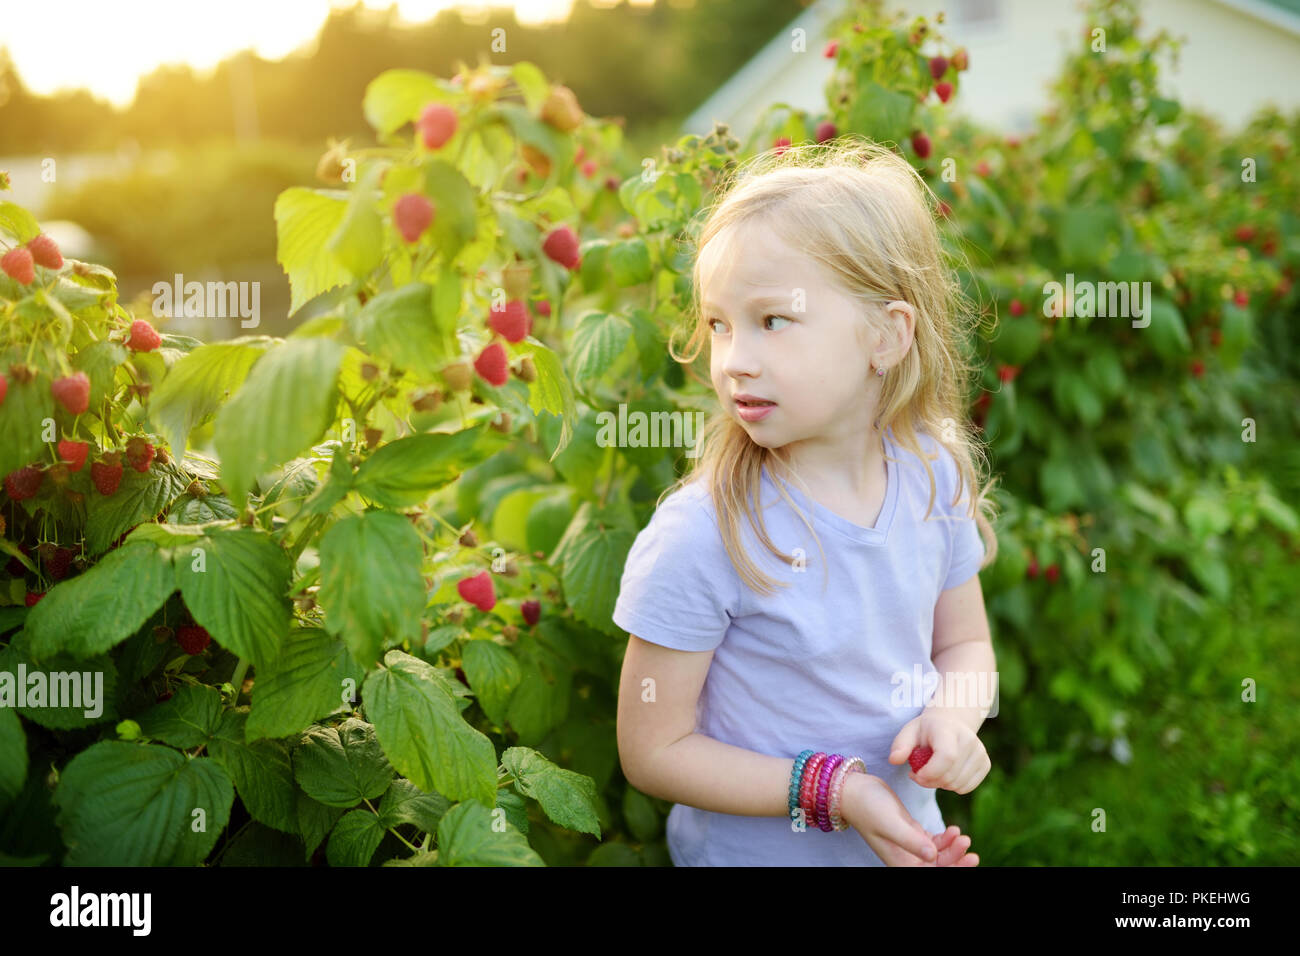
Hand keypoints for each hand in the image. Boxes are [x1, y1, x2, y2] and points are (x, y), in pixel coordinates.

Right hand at [840, 773, 976, 865]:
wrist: (852, 789)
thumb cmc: (867, 806)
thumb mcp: (890, 823)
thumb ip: (911, 841)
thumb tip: (933, 857)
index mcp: (900, 861)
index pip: (931, 872)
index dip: (953, 867)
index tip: (970, 855)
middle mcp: (905, 857)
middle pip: (937, 866)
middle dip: (955, 858)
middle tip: (967, 842)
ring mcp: (908, 845)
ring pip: (937, 855)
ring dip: (951, 847)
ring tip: (959, 833)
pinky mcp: (910, 832)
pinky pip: (932, 842)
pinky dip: (944, 838)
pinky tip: (952, 829)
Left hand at [888, 711, 990, 793]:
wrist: (951, 722)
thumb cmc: (926, 729)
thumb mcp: (909, 732)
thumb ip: (900, 745)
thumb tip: (894, 760)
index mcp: (948, 730)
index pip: (947, 757)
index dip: (930, 773)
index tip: (915, 775)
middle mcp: (969, 740)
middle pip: (950, 775)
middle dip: (929, 781)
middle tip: (918, 774)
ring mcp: (980, 752)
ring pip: (958, 785)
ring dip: (940, 785)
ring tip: (931, 772)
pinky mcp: (985, 764)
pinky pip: (966, 788)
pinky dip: (953, 786)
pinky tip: (945, 773)